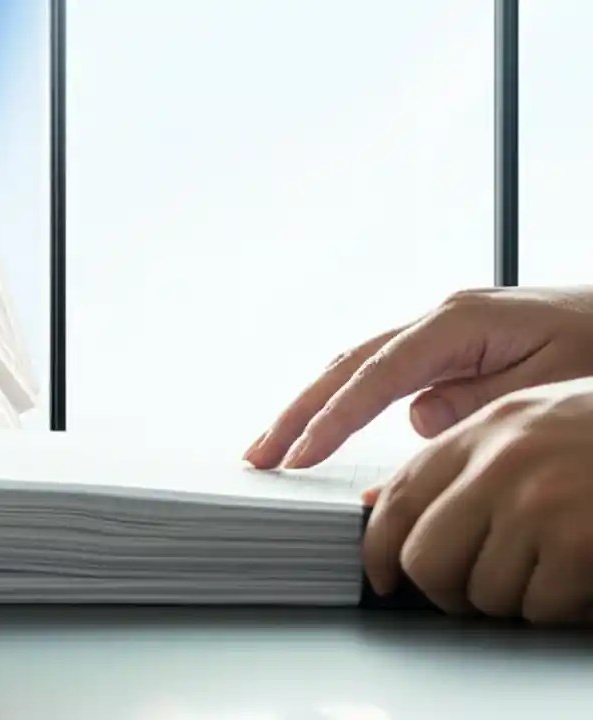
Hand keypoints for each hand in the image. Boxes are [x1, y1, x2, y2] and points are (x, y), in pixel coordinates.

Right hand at [245, 287, 592, 468]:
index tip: (301, 457)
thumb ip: (481, 408)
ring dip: (313, 408)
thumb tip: (417, 426)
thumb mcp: (552, 386)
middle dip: (298, 412)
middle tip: (258, 455)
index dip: (333, 419)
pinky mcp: (446, 352)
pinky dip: (348, 408)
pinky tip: (325, 432)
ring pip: (356, 371)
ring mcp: (438, 334)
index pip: (377, 376)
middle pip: (347, 367)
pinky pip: (383, 382)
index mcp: (458, 322)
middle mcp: (437, 321)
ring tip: (274, 447)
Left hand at [363, 378, 592, 623]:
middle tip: (477, 590)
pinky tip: (584, 576)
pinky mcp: (580, 541)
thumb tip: (386, 509)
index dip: (379, 549)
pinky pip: (539, 608)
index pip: (399, 497)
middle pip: (425, 559)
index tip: (383, 576)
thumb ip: (463, 463)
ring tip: (552, 568)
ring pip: (483, 592)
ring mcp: (542, 501)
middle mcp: (505, 460)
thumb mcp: (534, 426)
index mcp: (488, 428)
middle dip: (448, 589)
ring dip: (516, 598)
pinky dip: (562, 606)